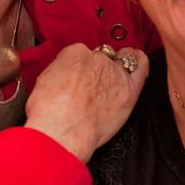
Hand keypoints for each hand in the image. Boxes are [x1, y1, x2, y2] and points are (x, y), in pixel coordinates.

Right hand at [24, 44, 148, 163]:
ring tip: (122, 62)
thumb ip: (59, 72)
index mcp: (75, 53)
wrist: (62, 132)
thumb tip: (63, 76)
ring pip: (122, 61)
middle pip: (102, 57)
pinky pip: (140, 69)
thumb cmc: (49, 113)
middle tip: (93, 82)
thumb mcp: (43, 82)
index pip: (82, 52)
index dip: (81, 65)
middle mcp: (97, 59)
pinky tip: (140, 59)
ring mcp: (115, 74)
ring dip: (122, 61)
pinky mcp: (128, 91)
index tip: (79, 74)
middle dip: (98, 68)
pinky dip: (142, 62)